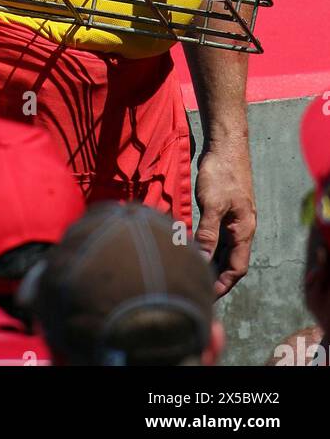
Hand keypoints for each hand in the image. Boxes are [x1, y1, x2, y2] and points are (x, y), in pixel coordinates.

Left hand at [193, 142, 255, 296]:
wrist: (225, 145)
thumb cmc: (221, 173)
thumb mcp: (212, 205)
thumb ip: (207, 233)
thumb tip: (200, 260)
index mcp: (244, 230)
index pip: (237, 267)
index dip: (223, 283)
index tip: (207, 294)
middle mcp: (242, 228)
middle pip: (231, 260)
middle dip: (216, 275)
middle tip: (196, 286)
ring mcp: (234, 218)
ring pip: (224, 247)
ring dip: (211, 260)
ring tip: (193, 271)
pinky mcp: (224, 209)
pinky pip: (218, 234)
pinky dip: (208, 244)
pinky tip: (193, 247)